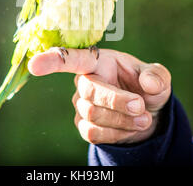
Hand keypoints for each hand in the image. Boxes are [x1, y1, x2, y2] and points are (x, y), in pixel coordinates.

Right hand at [28, 48, 171, 143]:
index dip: (53, 61)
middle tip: (141, 107)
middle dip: (117, 102)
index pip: (72, 59)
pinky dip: (117, 133)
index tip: (34, 65)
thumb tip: (148, 83)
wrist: (146, 114)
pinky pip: (93, 133)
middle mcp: (84, 81)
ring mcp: (81, 104)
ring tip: (145, 118)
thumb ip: (156, 76)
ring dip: (122, 120)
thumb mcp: (158, 78)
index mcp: (97, 62)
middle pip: (90, 93)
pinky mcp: (83, 124)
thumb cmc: (146, 89)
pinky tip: (131, 127)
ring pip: (92, 115)